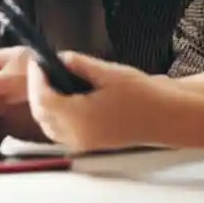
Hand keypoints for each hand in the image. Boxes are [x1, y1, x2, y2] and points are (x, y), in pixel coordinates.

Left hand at [27, 52, 160, 152]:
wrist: (167, 118)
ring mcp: (82, 143)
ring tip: (51, 81)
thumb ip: (80, 65)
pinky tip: (64, 98)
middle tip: (42, 68)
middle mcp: (76, 135)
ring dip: (44, 104)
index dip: (36, 79)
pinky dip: (55, 116)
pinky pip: (61, 133)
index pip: (42, 99)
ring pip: (48, 126)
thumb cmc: (143, 95)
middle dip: (37, 90)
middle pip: (41, 114)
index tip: (38, 61)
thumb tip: (60, 58)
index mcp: (79, 117)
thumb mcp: (109, 73)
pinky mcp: (90, 145)